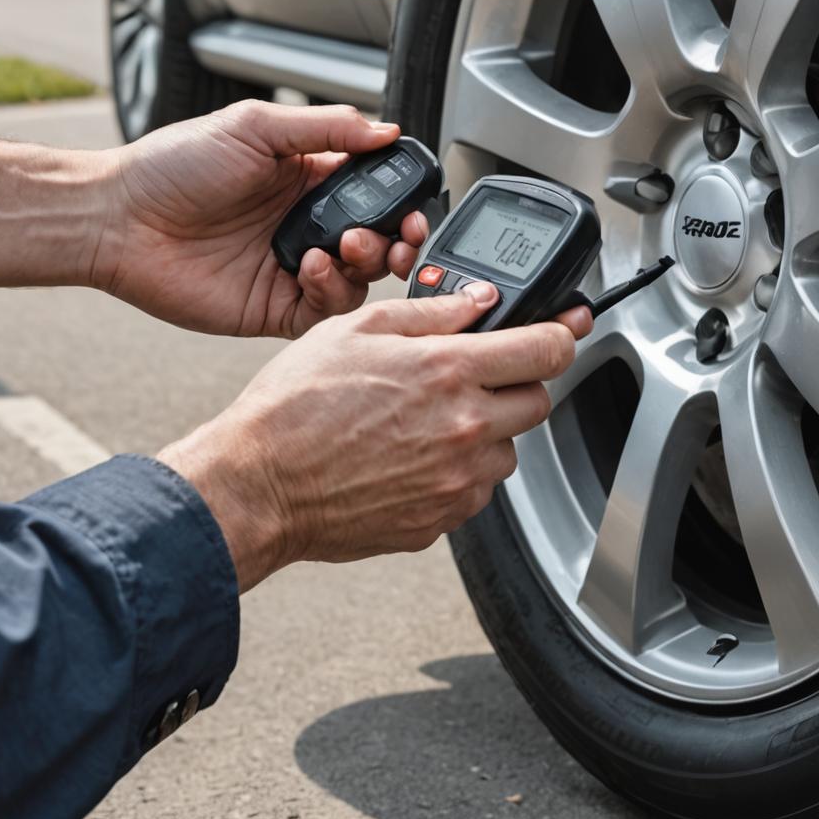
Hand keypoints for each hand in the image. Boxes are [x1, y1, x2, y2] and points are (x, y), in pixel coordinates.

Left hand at [95, 101, 427, 338]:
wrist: (119, 219)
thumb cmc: (172, 166)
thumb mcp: (255, 126)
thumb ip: (326, 127)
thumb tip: (386, 129)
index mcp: (307, 178)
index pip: (376, 190)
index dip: (403, 197)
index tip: (416, 199)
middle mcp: (305, 224)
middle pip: (381, 239)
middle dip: (401, 238)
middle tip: (402, 234)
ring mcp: (292, 267)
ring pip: (362, 278)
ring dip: (368, 262)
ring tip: (346, 245)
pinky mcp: (274, 307)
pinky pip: (325, 310)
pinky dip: (332, 292)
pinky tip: (310, 268)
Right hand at [159, 282, 581, 589]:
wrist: (258, 486)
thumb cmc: (292, 408)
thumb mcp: (354, 329)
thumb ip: (430, 311)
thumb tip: (478, 299)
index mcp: (448, 371)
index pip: (548, 350)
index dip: (559, 334)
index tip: (559, 332)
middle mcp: (464, 428)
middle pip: (538, 401)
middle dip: (513, 383)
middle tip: (468, 378)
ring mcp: (457, 480)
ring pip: (508, 450)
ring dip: (485, 432)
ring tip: (425, 422)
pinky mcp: (442, 519)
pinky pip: (475, 490)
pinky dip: (456, 472)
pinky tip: (408, 457)